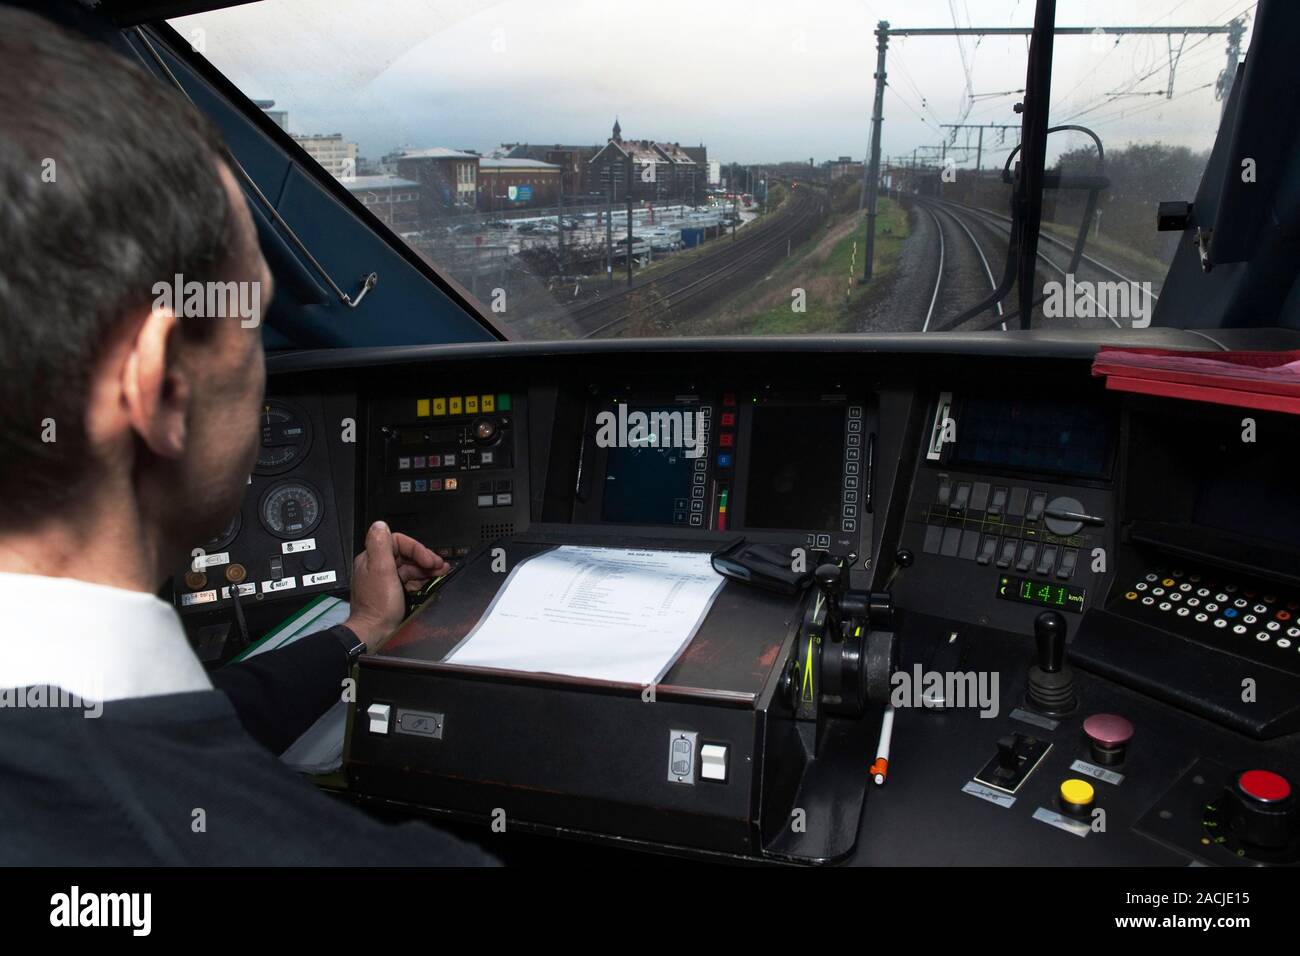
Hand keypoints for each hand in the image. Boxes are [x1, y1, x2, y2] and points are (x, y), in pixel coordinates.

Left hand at [344, 521, 448, 651]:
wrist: (375, 634)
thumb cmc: (377, 606)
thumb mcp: (380, 570)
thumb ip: (381, 545)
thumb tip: (380, 524)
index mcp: (372, 558)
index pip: (398, 542)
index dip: (416, 548)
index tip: (428, 559)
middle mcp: (377, 567)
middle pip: (406, 555)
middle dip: (425, 559)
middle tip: (440, 566)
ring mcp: (386, 581)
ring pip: (410, 568)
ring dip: (427, 570)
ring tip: (441, 574)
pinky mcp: (393, 593)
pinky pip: (411, 581)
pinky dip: (422, 581)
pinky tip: (431, 584)